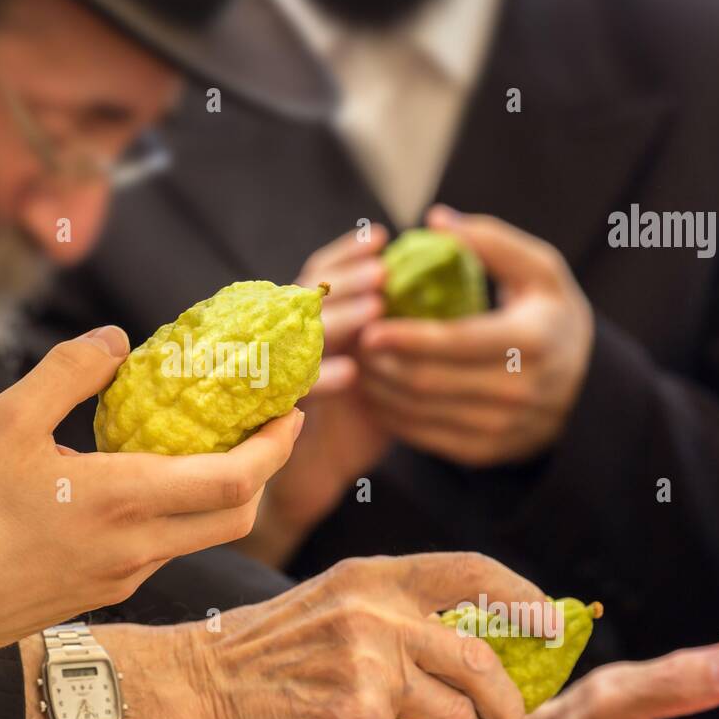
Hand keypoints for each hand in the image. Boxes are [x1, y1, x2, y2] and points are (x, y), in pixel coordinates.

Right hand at [0, 326, 300, 706]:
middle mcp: (138, 548)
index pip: (235, 480)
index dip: (275, 446)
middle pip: (237, 516)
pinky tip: (142, 485)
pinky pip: (162, 549)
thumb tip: (118, 340)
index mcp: (123, 501)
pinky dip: (177, 512)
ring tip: (205, 445)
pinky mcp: (104, 593)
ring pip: (201, 535)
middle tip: (265, 428)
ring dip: (220, 492)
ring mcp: (124, 578)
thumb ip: (70, 371)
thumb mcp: (5, 420)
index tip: (290, 411)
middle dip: (265, 470)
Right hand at [187, 553, 546, 718]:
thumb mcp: (330, 605)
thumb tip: (469, 653)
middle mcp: (374, 612)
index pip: (471, 572)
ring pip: (457, 718)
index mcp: (373, 576)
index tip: (554, 626)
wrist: (196, 685)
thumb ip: (391, 614)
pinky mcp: (351, 718)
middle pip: (480, 660)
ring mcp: (365, 664)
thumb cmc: (262, 653)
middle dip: (510, 706)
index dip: (524, 598)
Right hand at [240, 228, 392, 565]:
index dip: (347, 254)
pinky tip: (353, 374)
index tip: (382, 236)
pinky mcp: (272, 417)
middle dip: (347, 281)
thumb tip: (446, 299)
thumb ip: (395, 336)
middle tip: (384, 271)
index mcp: (308, 324)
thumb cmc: (349, 423)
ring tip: (375, 312)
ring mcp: (275, 377)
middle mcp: (285, 343)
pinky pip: (294, 393)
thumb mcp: (378, 371)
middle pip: (308, 298)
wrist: (308, 482)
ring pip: (300, 338)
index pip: (320, 274)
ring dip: (337, 322)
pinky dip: (324, 381)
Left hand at [358, 206, 593, 466]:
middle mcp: (519, 392)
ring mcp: (502, 428)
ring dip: (379, 388)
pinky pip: (423, 436)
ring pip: (419, 411)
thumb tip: (436, 219)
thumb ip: (491, 242)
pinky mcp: (484, 452)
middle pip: (428, 381)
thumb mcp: (540, 271)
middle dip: (381, 364)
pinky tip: (375, 389)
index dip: (407, 337)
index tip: (368, 326)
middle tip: (352, 342)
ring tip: (357, 362)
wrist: (587, 390)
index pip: (456, 342)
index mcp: (532, 341)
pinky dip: (392, 413)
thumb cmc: (551, 317)